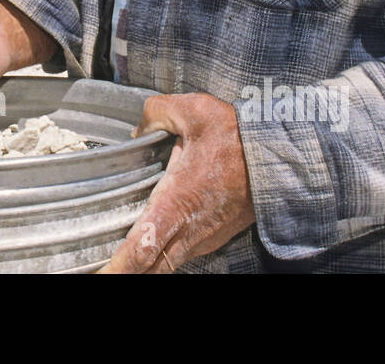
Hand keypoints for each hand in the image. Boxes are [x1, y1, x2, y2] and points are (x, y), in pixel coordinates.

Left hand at [99, 93, 255, 273]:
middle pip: (149, 268)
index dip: (117, 269)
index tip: (100, 276)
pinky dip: (163, 252)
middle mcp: (190, 229)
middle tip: (101, 271)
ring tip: (118, 260)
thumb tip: (139, 128)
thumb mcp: (193, 109)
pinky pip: (182, 250)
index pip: (141, 250)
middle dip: (124, 273)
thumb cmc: (241, 137)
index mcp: (177, 204)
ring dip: (143, 263)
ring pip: (167, 262)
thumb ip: (156, 113)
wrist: (284, 157)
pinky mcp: (215, 235)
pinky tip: (151, 238)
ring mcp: (204, 237)